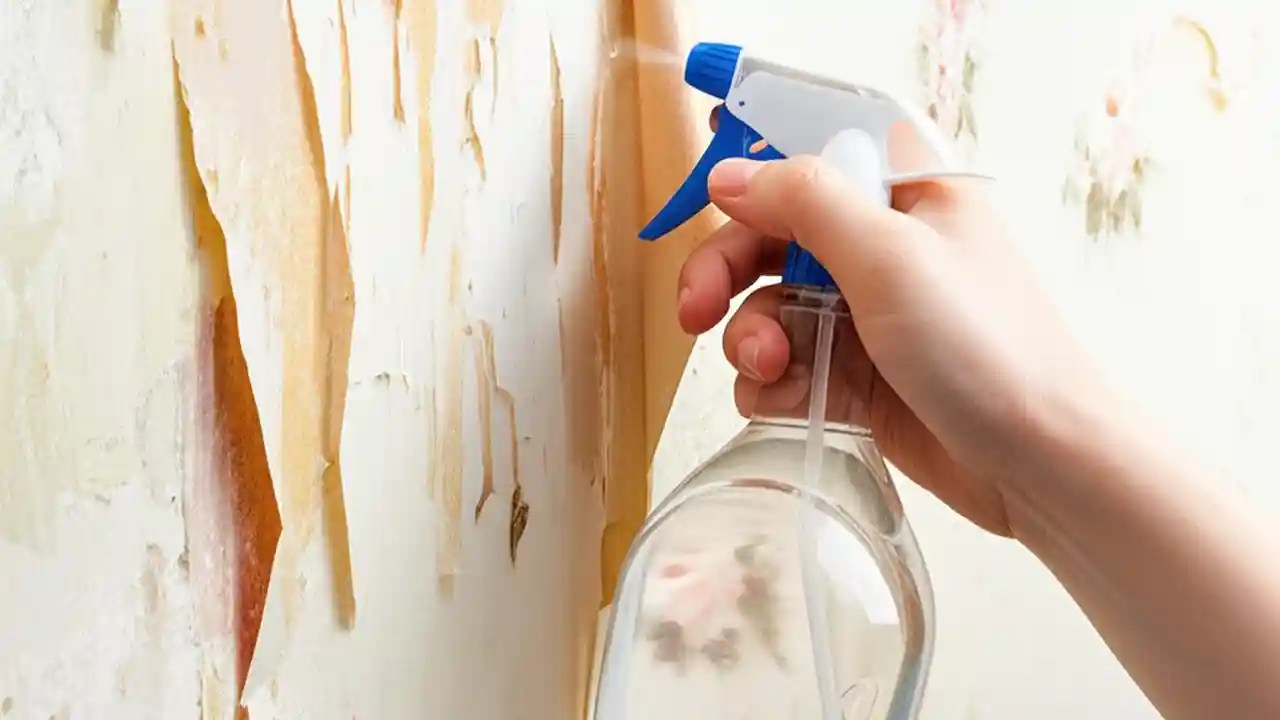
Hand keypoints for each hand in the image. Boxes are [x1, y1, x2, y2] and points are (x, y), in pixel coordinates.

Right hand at [677, 120, 1115, 536]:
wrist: (1039, 464)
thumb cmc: (987, 347)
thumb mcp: (891, 255)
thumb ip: (805, 201)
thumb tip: (730, 175)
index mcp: (903, 192)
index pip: (814, 151)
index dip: (756, 166)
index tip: (711, 196)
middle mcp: (880, 247)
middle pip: (770, 235)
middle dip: (725, 271)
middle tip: (695, 308)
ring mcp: (865, 314)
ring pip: (767, 307)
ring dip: (750, 338)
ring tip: (770, 367)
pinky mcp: (855, 376)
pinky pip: (784, 367)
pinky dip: (773, 384)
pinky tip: (789, 400)